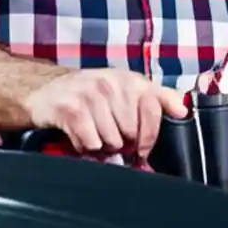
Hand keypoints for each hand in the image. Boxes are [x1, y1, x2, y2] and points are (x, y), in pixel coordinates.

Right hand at [23, 69, 188, 156]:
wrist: (45, 91)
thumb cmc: (88, 94)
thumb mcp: (125, 89)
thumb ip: (157, 98)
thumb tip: (183, 110)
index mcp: (129, 80)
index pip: (153, 109)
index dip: (149, 136)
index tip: (141, 147)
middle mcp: (111, 83)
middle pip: (131, 133)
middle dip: (121, 144)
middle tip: (109, 137)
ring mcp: (90, 94)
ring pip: (111, 141)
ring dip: (102, 147)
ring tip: (94, 136)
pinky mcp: (70, 110)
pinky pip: (91, 143)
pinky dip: (85, 147)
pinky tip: (80, 138)